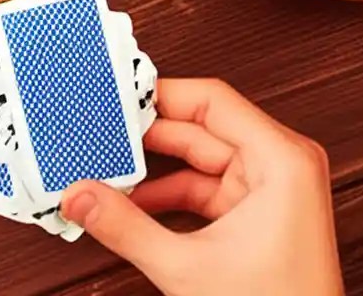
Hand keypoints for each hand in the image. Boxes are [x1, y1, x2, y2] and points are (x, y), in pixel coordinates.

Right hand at [61, 79, 342, 295]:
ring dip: (152, 170)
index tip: (116, 95)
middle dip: (147, 136)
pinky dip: (168, 195)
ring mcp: (271, 191)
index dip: (159, 94)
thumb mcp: (187, 268)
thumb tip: (80, 196)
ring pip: (198, 160)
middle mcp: (282, 167)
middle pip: (200, 128)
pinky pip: (204, 188)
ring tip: (107, 172)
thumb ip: (124, 227)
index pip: (211, 100)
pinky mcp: (257, 215)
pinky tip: (130, 204)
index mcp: (282, 161)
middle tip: (99, 136)